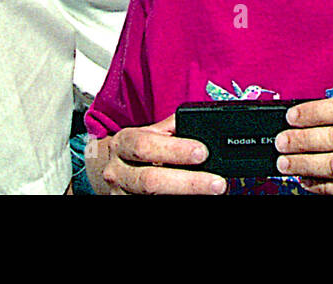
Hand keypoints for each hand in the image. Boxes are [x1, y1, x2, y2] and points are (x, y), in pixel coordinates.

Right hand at [91, 116, 225, 194]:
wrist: (114, 170)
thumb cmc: (140, 147)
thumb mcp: (150, 133)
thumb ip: (173, 128)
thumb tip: (205, 126)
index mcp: (123, 143)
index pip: (146, 145)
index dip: (175, 150)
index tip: (202, 152)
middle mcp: (117, 171)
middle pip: (151, 180)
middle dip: (188, 182)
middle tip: (217, 183)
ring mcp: (121, 193)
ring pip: (153, 198)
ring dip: (187, 195)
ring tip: (213, 192)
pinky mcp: (126, 206)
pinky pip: (153, 206)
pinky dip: (179, 202)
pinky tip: (196, 199)